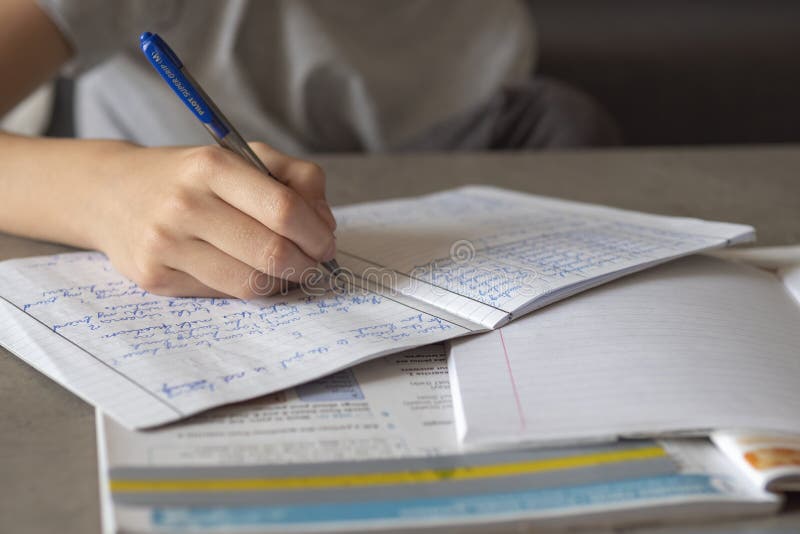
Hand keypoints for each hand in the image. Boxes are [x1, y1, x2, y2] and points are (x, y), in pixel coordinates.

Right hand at [88, 142, 336, 298]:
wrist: (111, 192)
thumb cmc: (191, 177)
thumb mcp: (243, 157)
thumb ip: (295, 178)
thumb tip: (324, 224)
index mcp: (212, 167)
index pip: (283, 209)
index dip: (316, 234)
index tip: (326, 243)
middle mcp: (184, 205)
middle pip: (271, 252)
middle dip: (306, 265)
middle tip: (314, 264)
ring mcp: (165, 244)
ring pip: (249, 283)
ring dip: (282, 283)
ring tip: (287, 271)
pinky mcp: (154, 278)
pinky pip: (221, 294)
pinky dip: (246, 288)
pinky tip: (247, 272)